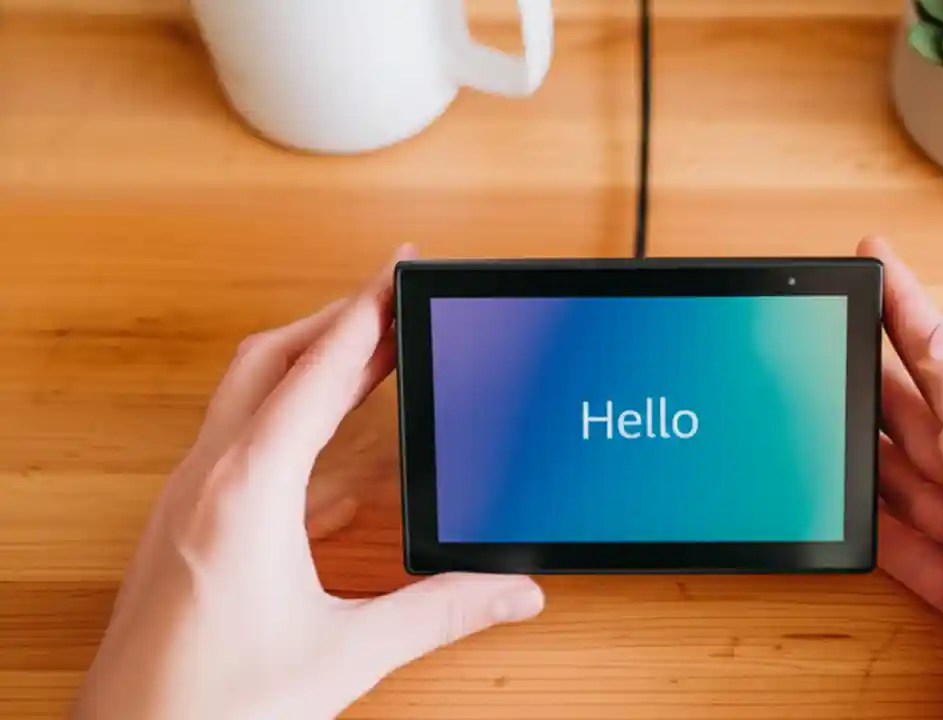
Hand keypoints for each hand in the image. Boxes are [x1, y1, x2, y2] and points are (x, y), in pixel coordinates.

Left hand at [75, 246, 544, 719]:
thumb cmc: (206, 708)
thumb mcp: (342, 657)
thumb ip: (438, 614)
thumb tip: (512, 587)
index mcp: (247, 492)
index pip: (318, 370)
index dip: (366, 311)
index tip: (400, 268)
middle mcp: (208, 481)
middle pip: (274, 360)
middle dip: (340, 318)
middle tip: (395, 296)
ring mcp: (189, 501)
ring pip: (250, 397)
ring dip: (314, 367)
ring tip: (373, 356)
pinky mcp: (186, 527)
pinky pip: (242, 447)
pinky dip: (294, 427)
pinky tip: (335, 459)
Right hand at [860, 238, 942, 719]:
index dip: (916, 315)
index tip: (880, 266)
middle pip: (934, 411)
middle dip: (889, 351)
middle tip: (849, 304)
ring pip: (917, 466)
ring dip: (874, 419)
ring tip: (837, 376)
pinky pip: (909, 529)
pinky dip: (873, 500)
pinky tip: (853, 485)